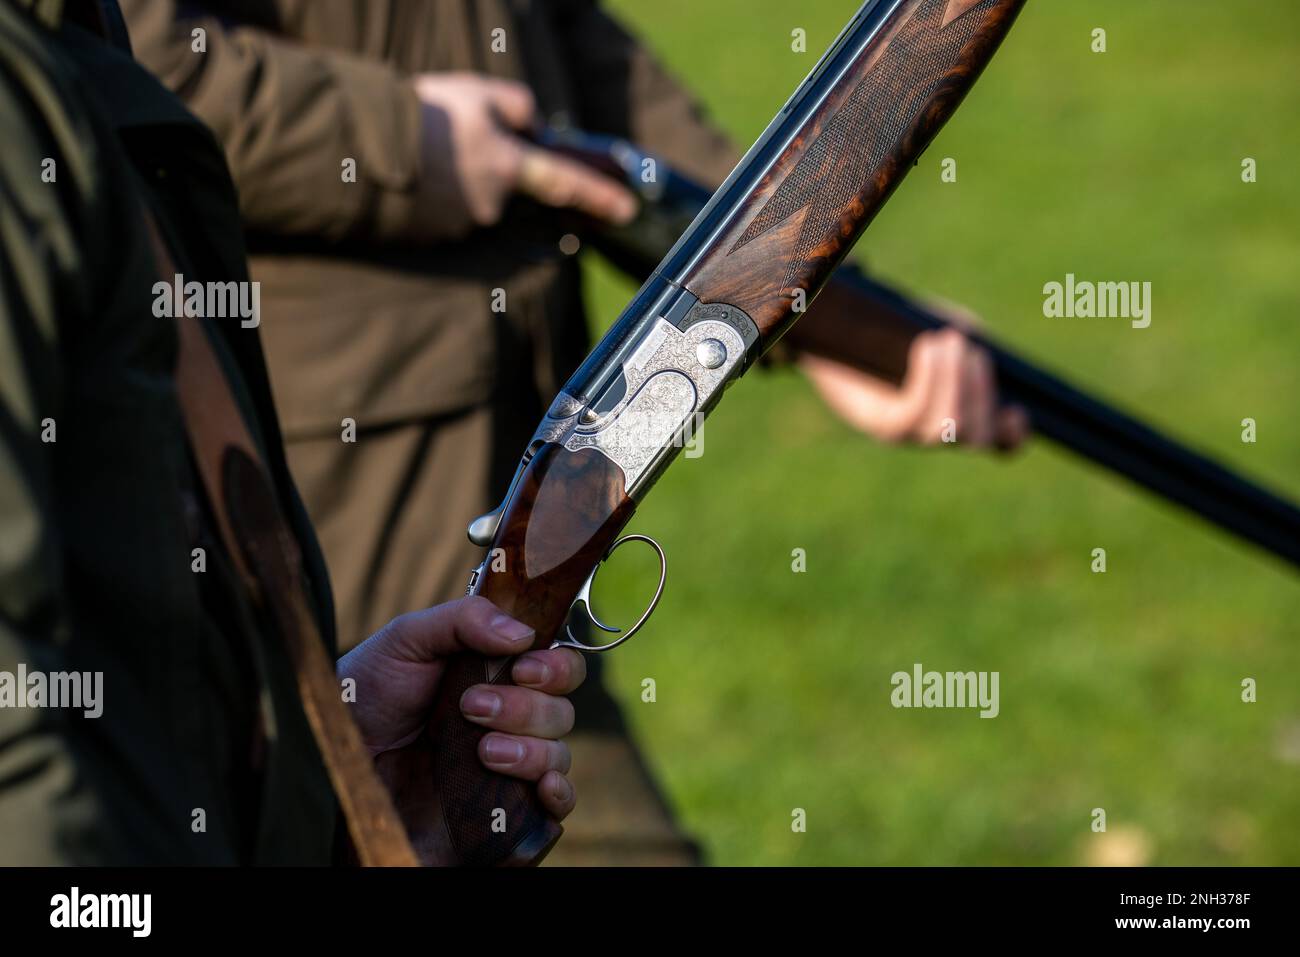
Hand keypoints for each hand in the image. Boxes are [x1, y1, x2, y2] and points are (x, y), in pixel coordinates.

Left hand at [338, 596, 585, 859]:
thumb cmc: (368, 690)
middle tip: (471, 707)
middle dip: (525, 708)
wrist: (331, 752)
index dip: (555, 667)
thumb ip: (462, 620)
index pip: (559, 669)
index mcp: (501, 676)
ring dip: (530, 751)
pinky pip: (555, 809)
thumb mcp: (407, 639)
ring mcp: (509, 767)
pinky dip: (560, 796)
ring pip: (558, 756)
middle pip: (560, 712)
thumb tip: (522, 634)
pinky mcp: (500, 811)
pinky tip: (540, 788)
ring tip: (482, 751)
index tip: (522, 668)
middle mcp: (513, 720)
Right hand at [408, 72, 636, 237]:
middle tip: (448, 144)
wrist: (361, 152)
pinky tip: (409, 176)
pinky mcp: (431, 238)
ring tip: (421, 154)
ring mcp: (460, 225)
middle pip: (500, 189)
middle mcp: (491, 204)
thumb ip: (515, 106)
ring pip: (467, 200)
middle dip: (482, 169)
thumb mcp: (477, 92)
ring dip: (452, 181)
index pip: (564, 183)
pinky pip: (439, 215)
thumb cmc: (425, 118)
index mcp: (508, 167)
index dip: (598, 196)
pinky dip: (431, 197)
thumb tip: (531, 125)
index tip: (627, 210)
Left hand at [799, 326, 1028, 449]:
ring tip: (944, 340)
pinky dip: (928, 381)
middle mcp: (935, 432)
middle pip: (977, 436)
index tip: (1016, 410)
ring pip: (947, 427)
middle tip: (967, 347)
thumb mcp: (939, 329)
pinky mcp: (878, 424)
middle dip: (980, 389)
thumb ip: (965, 345)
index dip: (1013, 435)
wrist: (834, 331)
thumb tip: (978, 354)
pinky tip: (926, 347)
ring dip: (955, 382)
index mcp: (960, 413)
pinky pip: (913, 415)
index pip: (997, 444)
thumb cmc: (892, 327)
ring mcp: (907, 433)